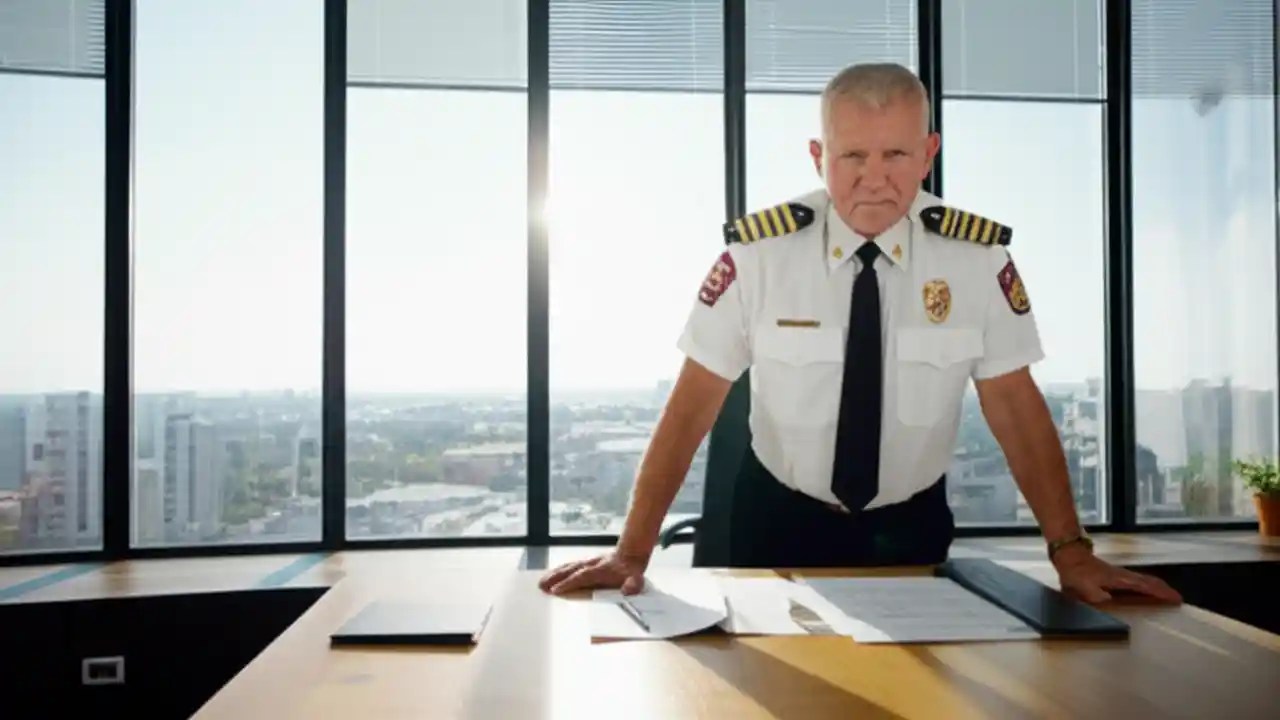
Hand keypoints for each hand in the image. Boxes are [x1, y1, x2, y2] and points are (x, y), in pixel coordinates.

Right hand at [538, 551, 647, 595]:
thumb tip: (629, 591)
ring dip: (554, 574)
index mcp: (601, 570)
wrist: (631, 553)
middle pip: (570, 571)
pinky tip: (550, 576)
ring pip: (568, 568)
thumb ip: (633, 584)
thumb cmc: (631, 569)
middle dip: (555, 578)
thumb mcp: (637, 578)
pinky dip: (559, 571)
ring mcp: (587, 563)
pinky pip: (570, 566)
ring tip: (541, 583)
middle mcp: (591, 565)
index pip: (582, 577)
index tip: (556, 590)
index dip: (569, 583)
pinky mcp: (585, 563)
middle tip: (541, 586)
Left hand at [1052, 545, 1181, 603]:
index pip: (1146, 585)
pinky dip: (1145, 586)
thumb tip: (1109, 602)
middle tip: (1177, 600)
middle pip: (1149, 582)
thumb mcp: (1084, 588)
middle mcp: (1124, 576)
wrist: (1068, 555)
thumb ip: (1097, 597)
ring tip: (1166, 598)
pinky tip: (1143, 593)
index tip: (1177, 599)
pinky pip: (1135, 581)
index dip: (1162, 592)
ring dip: (1156, 588)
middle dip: (1164, 590)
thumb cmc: (1077, 573)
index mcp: (1121, 580)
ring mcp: (1120, 574)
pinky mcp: (1113, 575)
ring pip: (1143, 580)